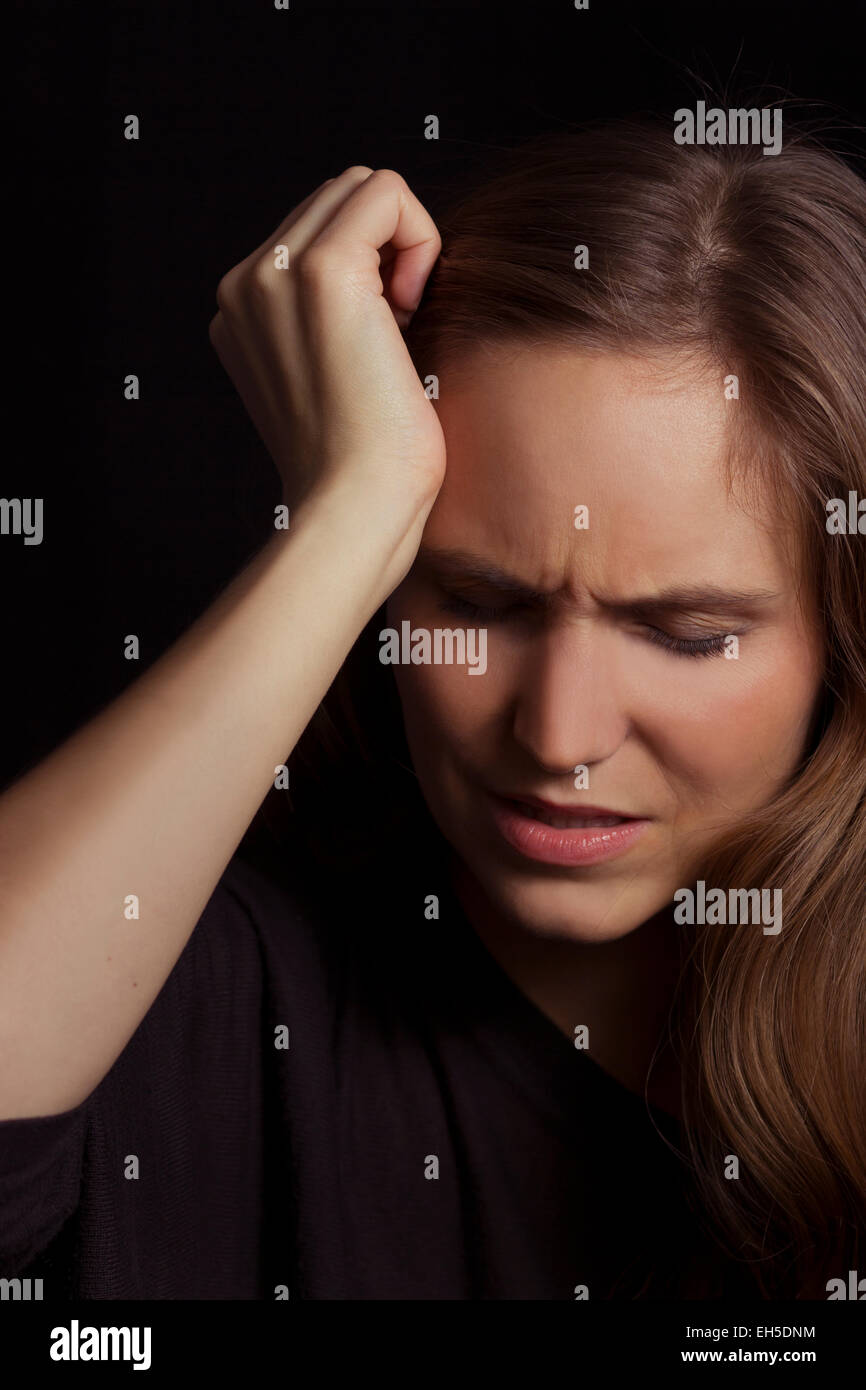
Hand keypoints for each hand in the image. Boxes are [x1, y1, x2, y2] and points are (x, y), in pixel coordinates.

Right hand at [208, 167, 445, 513]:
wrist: (357, 508)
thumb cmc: (367, 464)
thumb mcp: (338, 375)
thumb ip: (338, 319)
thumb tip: (393, 275)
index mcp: (242, 311)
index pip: (316, 226)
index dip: (372, 265)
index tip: (388, 336)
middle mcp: (244, 285)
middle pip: (337, 196)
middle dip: (386, 246)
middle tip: (403, 328)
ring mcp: (275, 273)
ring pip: (359, 186)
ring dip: (403, 241)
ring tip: (405, 320)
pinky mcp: (322, 271)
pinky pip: (386, 193)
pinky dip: (420, 239)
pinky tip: (414, 307)